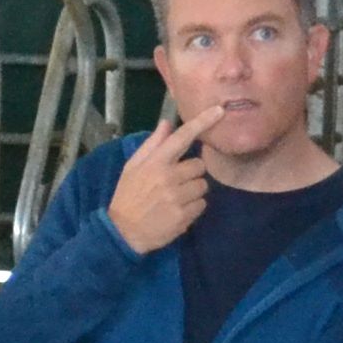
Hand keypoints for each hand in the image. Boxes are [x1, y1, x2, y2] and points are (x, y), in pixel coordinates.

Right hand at [106, 113, 211, 255]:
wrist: (123, 232)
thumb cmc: (128, 196)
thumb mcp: (132, 167)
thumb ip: (152, 145)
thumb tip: (167, 123)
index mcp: (155, 162)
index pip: (182, 137)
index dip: (202, 122)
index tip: (220, 110)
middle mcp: (168, 177)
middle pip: (199, 166)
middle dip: (192, 173)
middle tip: (176, 182)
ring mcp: (177, 197)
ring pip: (202, 186)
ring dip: (193, 191)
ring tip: (175, 198)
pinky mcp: (184, 216)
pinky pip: (201, 205)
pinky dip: (193, 208)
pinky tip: (177, 211)